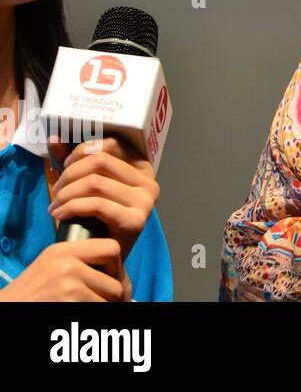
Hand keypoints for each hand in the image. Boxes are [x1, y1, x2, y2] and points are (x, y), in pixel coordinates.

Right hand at [0, 239, 130, 301]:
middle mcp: (67, 262)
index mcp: (63, 250)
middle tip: (101, 299)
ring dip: (104, 304)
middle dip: (112, 293)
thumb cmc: (33, 293)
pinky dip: (94, 311)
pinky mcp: (68, 299)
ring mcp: (68, 282)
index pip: (112, 248)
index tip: (106, 277)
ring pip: (112, 296)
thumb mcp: (52, 266)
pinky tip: (77, 310)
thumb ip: (81, 262)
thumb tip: (123, 277)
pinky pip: (100, 307)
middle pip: (116, 279)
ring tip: (88, 304)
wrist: (8, 307)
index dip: (114, 265)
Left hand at [47, 136, 159, 260]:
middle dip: (70, 174)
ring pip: (96, 182)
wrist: (105, 259)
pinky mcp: (136, 220)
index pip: (111, 144)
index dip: (81, 151)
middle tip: (56, 190)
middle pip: (101, 161)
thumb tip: (54, 138)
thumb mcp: (86, 184)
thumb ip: (72, 161)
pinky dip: (71, 208)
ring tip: (54, 205)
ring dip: (66, 193)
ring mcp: (146, 201)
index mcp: (142, 167)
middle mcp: (149, 181)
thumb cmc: (96, 219)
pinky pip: (97, 204)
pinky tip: (59, 214)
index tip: (64, 166)